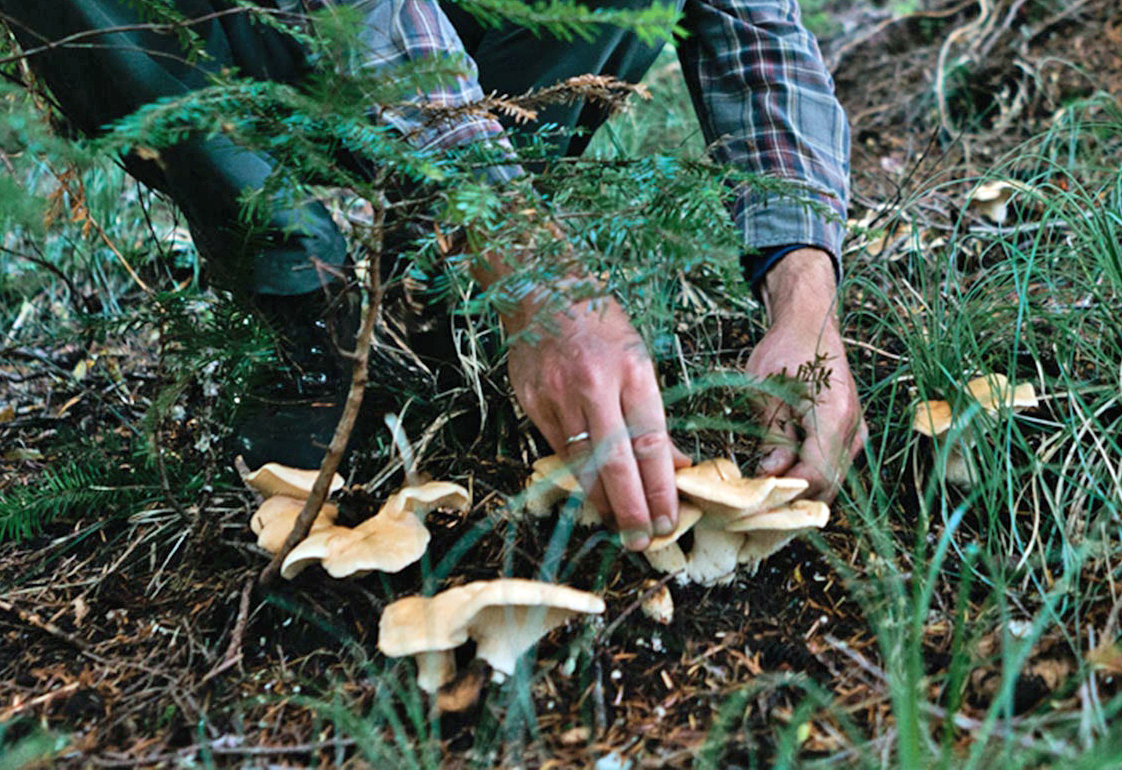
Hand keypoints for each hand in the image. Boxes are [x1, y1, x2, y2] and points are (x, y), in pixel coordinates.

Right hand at [505, 294, 688, 549]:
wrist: (542, 290)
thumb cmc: (601, 323)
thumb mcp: (639, 359)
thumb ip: (653, 415)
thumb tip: (675, 465)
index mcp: (631, 371)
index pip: (650, 444)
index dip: (661, 489)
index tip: (670, 518)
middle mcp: (594, 387)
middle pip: (616, 463)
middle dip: (632, 509)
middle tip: (644, 540)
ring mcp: (557, 397)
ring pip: (582, 465)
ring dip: (602, 502)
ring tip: (619, 526)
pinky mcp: (532, 404)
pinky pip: (557, 451)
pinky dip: (577, 477)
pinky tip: (590, 495)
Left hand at [744, 248, 866, 501]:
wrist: (811, 326)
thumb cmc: (784, 351)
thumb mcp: (766, 391)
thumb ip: (772, 435)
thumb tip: (769, 474)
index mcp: (834, 415)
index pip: (816, 473)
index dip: (787, 492)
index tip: (757, 500)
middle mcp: (854, 428)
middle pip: (827, 484)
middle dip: (792, 500)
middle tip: (756, 508)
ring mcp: (856, 433)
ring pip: (831, 481)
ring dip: (800, 493)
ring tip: (765, 497)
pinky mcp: (851, 435)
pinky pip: (832, 468)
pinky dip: (808, 479)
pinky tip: (781, 481)